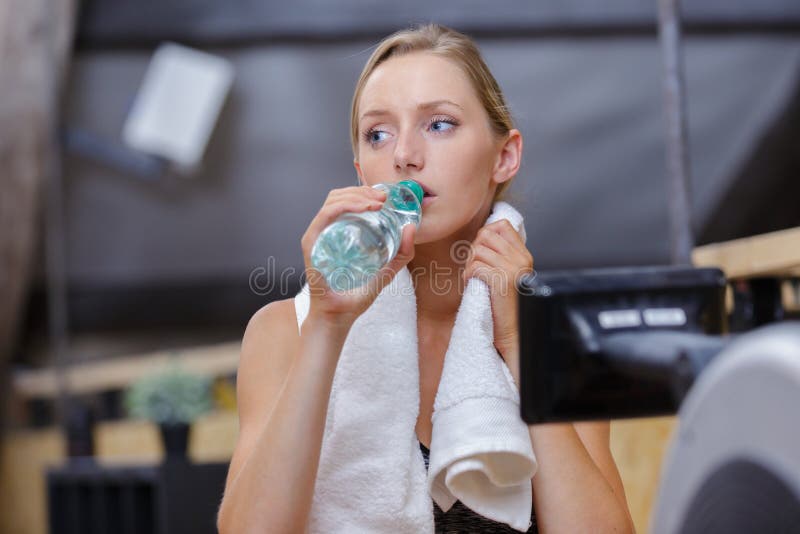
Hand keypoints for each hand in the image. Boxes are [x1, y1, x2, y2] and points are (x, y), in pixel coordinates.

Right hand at [301, 185, 416, 329]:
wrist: (340, 316)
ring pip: (332, 200)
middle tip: (382, 199)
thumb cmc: (357, 295)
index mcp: (340, 231)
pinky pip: (324, 216)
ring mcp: (318, 235)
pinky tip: (361, 209)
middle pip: (339, 195)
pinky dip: (343, 206)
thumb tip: (412, 227)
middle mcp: (327, 230)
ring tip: (375, 203)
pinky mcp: (312, 243)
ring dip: (356, 195)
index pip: (347, 200)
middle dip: (362, 190)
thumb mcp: (387, 270)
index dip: (365, 191)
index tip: (385, 197)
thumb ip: (401, 253)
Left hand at [462, 220, 533, 381]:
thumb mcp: (510, 274)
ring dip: (469, 264)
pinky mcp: (502, 281)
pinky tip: (471, 284)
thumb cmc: (506, 306)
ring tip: (473, 278)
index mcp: (525, 255)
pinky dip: (467, 275)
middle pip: (486, 235)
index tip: (480, 250)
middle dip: (473, 249)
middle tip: (473, 267)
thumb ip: (502, 255)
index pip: (502, 225)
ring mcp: (513, 269)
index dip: (486, 233)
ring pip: (478, 250)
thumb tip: (482, 237)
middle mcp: (521, 259)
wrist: (513, 332)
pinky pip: (475, 266)